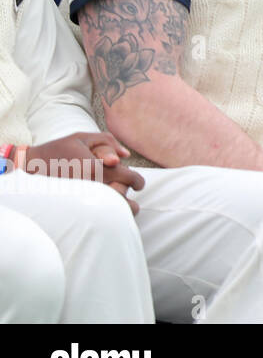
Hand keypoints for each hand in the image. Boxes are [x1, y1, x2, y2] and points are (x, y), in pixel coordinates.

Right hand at [25, 132, 144, 213]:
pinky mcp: (72, 210)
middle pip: (124, 201)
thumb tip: (125, 156)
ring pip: (112, 216)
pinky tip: (101, 208)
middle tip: (121, 191)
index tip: (138, 184)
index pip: (129, 179)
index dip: (138, 182)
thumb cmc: (57, 150)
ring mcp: (81, 201)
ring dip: (119, 212)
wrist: (28, 168)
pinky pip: (96, 219)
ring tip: (116, 204)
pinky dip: (104, 217)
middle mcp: (90, 187)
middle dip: (127, 197)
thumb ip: (107, 142)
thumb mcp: (82, 138)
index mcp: (95, 168)